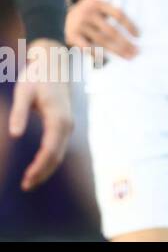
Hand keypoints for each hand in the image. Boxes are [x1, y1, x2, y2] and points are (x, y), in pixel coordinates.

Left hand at [9, 40, 73, 190]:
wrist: (54, 64)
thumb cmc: (37, 77)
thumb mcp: (23, 92)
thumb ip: (19, 113)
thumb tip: (15, 135)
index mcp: (58, 118)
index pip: (50, 150)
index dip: (39, 167)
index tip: (26, 180)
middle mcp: (67, 124)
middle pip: (57, 155)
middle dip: (42, 172)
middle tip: (25, 186)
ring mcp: (68, 124)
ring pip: (60, 153)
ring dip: (47, 168)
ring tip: (30, 181)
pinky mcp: (64, 124)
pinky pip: (59, 147)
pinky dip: (51, 160)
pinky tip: (39, 166)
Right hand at [65, 0, 139, 59]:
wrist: (58, 14)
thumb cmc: (88, 13)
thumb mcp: (98, 6)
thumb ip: (111, 14)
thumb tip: (132, 33)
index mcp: (98, 3)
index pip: (118, 14)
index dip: (130, 25)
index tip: (138, 35)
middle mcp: (88, 13)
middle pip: (111, 31)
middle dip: (126, 42)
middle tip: (136, 51)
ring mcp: (79, 24)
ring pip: (101, 41)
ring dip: (117, 50)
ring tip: (128, 56)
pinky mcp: (71, 35)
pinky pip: (87, 47)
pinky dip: (97, 54)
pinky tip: (106, 59)